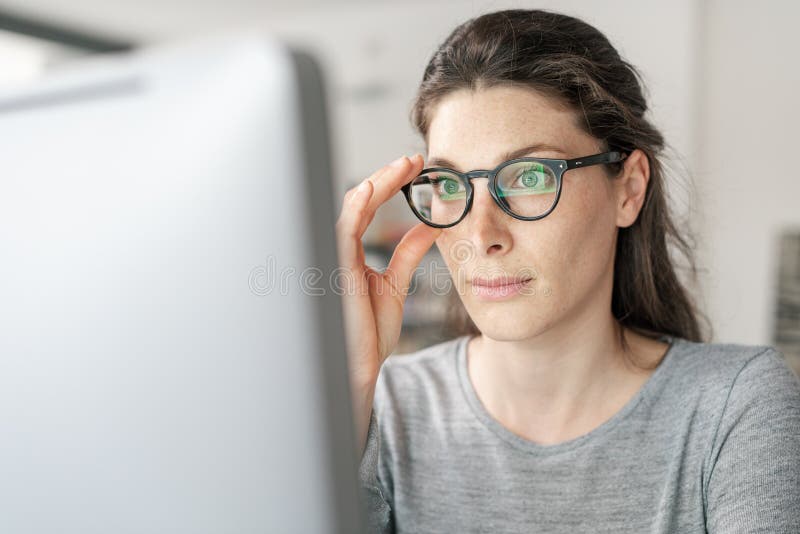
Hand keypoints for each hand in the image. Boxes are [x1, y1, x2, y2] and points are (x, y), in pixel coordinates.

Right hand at [335, 154, 441, 452]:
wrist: (358, 367)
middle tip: (416, 159)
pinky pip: (343, 231)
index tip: (417, 168)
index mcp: (350, 253)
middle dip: (387, 176)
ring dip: (379, 182)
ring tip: (406, 165)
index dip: (390, 183)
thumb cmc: (369, 334)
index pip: (367, 207)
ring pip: (352, 208)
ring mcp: (334, 258)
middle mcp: (338, 250)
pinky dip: (357, 207)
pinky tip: (375, 187)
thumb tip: (430, 225)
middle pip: (360, 200)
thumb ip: (409, 253)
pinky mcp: (334, 269)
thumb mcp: (396, 285)